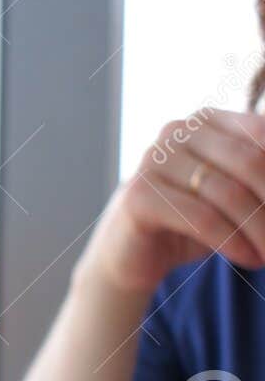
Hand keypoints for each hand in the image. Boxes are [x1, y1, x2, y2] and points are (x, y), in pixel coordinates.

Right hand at [80, 108, 264, 293]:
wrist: (128, 256)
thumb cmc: (187, 224)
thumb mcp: (232, 193)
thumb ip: (260, 177)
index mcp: (206, 121)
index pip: (262, 134)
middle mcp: (177, 132)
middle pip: (250, 162)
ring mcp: (153, 161)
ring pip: (228, 194)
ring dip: (260, 230)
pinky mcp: (138, 196)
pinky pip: (200, 218)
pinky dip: (232, 242)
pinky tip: (250, 259)